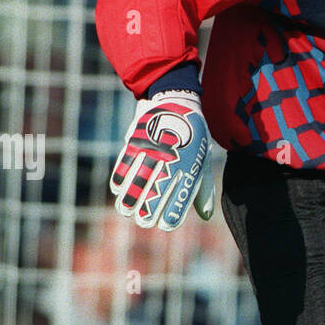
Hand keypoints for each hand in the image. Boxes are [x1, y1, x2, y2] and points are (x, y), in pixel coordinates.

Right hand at [110, 91, 214, 229]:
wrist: (177, 99)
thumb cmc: (193, 135)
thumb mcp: (202, 159)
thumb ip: (202, 188)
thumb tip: (206, 216)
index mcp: (190, 165)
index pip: (181, 196)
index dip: (172, 213)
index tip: (165, 225)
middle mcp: (171, 159)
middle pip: (158, 190)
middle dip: (149, 209)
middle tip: (143, 222)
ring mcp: (153, 149)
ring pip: (139, 178)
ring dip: (131, 197)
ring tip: (126, 210)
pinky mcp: (138, 139)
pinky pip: (127, 161)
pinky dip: (121, 176)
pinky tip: (118, 190)